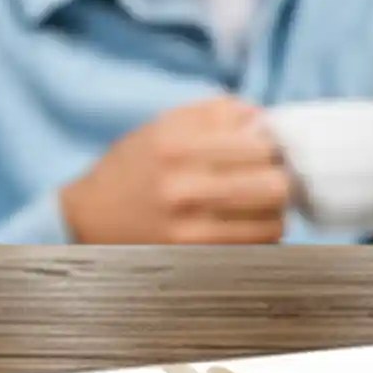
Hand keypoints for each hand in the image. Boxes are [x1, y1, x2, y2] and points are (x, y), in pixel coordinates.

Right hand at [61, 98, 291, 244]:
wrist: (91, 216)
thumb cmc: (138, 164)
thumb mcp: (167, 124)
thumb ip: (218, 113)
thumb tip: (265, 119)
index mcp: (175, 145)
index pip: (259, 145)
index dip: (273, 145)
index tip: (268, 149)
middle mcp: (181, 188)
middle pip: (274, 185)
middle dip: (281, 177)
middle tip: (274, 175)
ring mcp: (187, 229)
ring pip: (272, 222)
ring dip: (275, 210)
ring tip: (262, 202)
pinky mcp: (194, 259)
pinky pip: (254, 248)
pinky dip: (260, 235)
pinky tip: (248, 223)